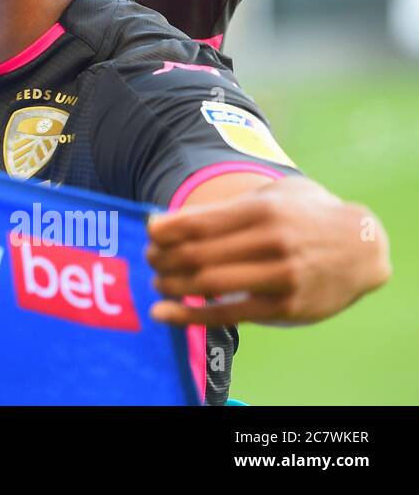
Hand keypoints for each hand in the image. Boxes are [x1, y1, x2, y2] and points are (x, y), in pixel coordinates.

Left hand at [146, 178, 390, 325]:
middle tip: (149, 259)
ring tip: (159, 282)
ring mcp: (280, 276)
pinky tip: (164, 314)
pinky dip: (190, 316)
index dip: (163, 231)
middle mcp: (271, 242)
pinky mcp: (285, 307)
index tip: (149, 233)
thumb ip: (227, 209)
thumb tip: (169, 222)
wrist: (363, 246)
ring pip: (208, 284)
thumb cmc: (304, 215)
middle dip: (162, 258)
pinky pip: (229, 314)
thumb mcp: (273, 197)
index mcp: (261, 210)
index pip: (196, 222)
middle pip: (195, 254)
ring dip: (171, 284)